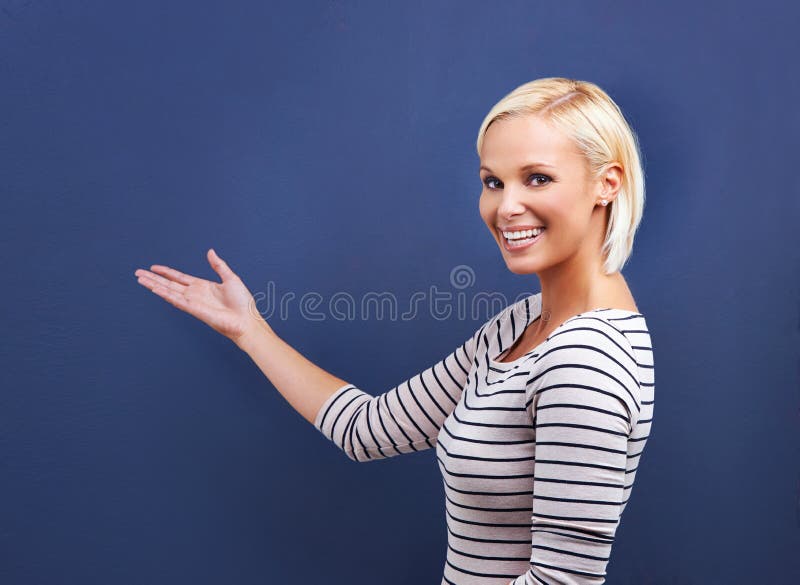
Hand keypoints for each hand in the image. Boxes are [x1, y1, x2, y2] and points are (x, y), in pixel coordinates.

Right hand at [134, 248, 264, 345]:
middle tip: (138, 273)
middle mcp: (195, 294)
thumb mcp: (230, 278)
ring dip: (154, 285)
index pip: (179, 278)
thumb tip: (210, 251)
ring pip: (168, 291)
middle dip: (153, 279)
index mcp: (202, 286)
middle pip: (169, 284)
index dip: (166, 272)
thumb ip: (218, 265)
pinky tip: (154, 288)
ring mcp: (193, 302)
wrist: (246, 319)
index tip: (154, 267)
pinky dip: (165, 294)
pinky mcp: (194, 309)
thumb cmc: (242, 302)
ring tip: (140, 279)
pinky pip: (176, 300)